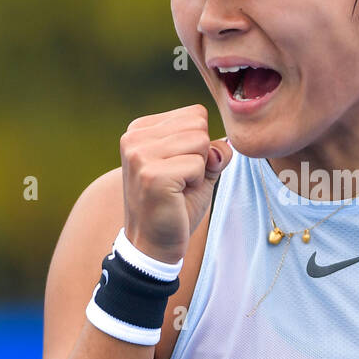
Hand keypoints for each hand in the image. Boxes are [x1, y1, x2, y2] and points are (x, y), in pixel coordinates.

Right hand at [119, 103, 231, 262]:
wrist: (154, 244)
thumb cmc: (176, 204)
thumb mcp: (199, 168)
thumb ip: (213, 149)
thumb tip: (223, 144)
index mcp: (140, 129)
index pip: (195, 114)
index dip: (200, 144)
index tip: (180, 168)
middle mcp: (134, 137)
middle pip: (199, 125)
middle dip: (201, 156)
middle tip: (181, 181)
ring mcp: (140, 155)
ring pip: (201, 142)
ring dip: (199, 170)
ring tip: (179, 187)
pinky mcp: (152, 175)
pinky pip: (200, 165)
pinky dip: (198, 183)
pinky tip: (177, 196)